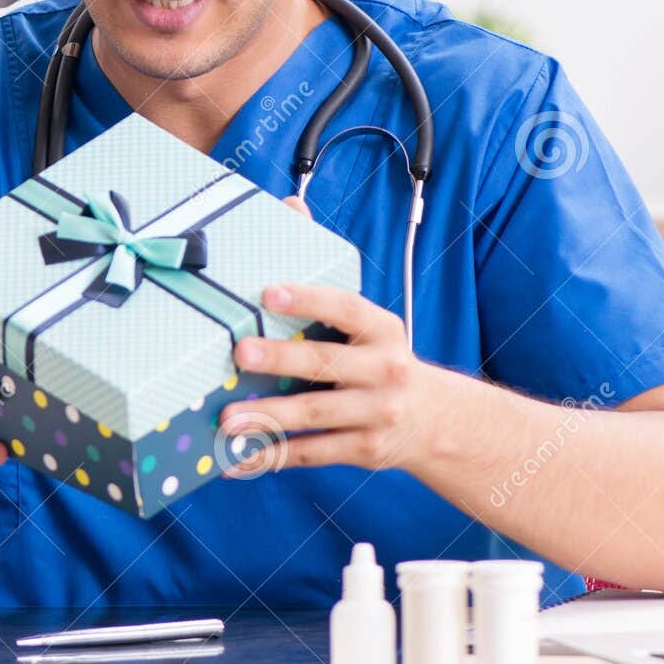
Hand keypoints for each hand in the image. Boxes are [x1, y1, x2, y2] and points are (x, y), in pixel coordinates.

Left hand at [218, 217, 435, 471]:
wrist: (435, 420)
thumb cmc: (381, 357)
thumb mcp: (367, 318)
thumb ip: (325, 268)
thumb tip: (289, 204)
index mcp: (382, 329)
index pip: (346, 309)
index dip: (308, 299)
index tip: (268, 292)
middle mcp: (385, 370)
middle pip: (327, 365)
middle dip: (282, 360)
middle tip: (239, 353)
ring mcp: (377, 414)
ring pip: (317, 416)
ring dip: (270, 417)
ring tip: (227, 418)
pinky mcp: (365, 451)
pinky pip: (313, 454)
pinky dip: (274, 457)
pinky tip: (237, 459)